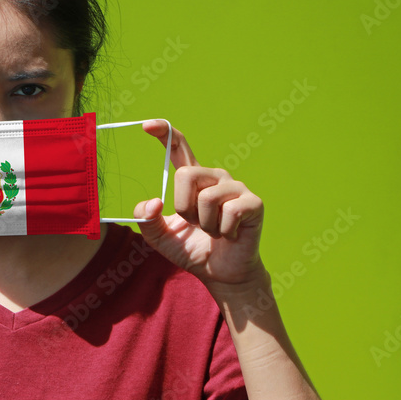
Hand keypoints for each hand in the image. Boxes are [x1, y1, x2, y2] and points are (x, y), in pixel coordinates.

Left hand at [132, 120, 265, 290]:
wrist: (221, 274)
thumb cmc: (193, 250)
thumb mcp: (160, 237)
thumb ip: (146, 220)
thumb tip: (153, 202)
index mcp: (193, 180)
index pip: (179, 147)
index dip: (164, 132)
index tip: (147, 125)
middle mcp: (215, 177)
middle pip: (185, 175)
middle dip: (184, 208)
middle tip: (195, 224)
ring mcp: (236, 188)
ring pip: (207, 197)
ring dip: (205, 224)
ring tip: (214, 231)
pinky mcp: (253, 202)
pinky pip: (229, 212)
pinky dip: (224, 231)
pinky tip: (230, 236)